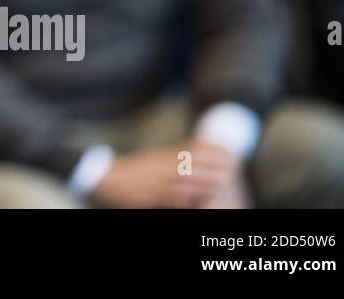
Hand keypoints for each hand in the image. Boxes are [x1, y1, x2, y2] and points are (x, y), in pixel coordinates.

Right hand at [91, 141, 238, 208]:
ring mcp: (158, 182)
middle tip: (234, 168)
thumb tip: (202, 146)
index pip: (193, 150)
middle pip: (193, 163)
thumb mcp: (157, 158)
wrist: (110, 179)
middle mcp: (163, 167)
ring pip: (184, 179)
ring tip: (223, 181)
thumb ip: (178, 155)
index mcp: (166, 157)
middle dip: (215, 165)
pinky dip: (185, 196)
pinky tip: (198, 197)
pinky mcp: (151, 197)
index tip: (231, 155)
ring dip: (205, 179)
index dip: (213, 152)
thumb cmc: (137, 171)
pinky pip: (170, 197)